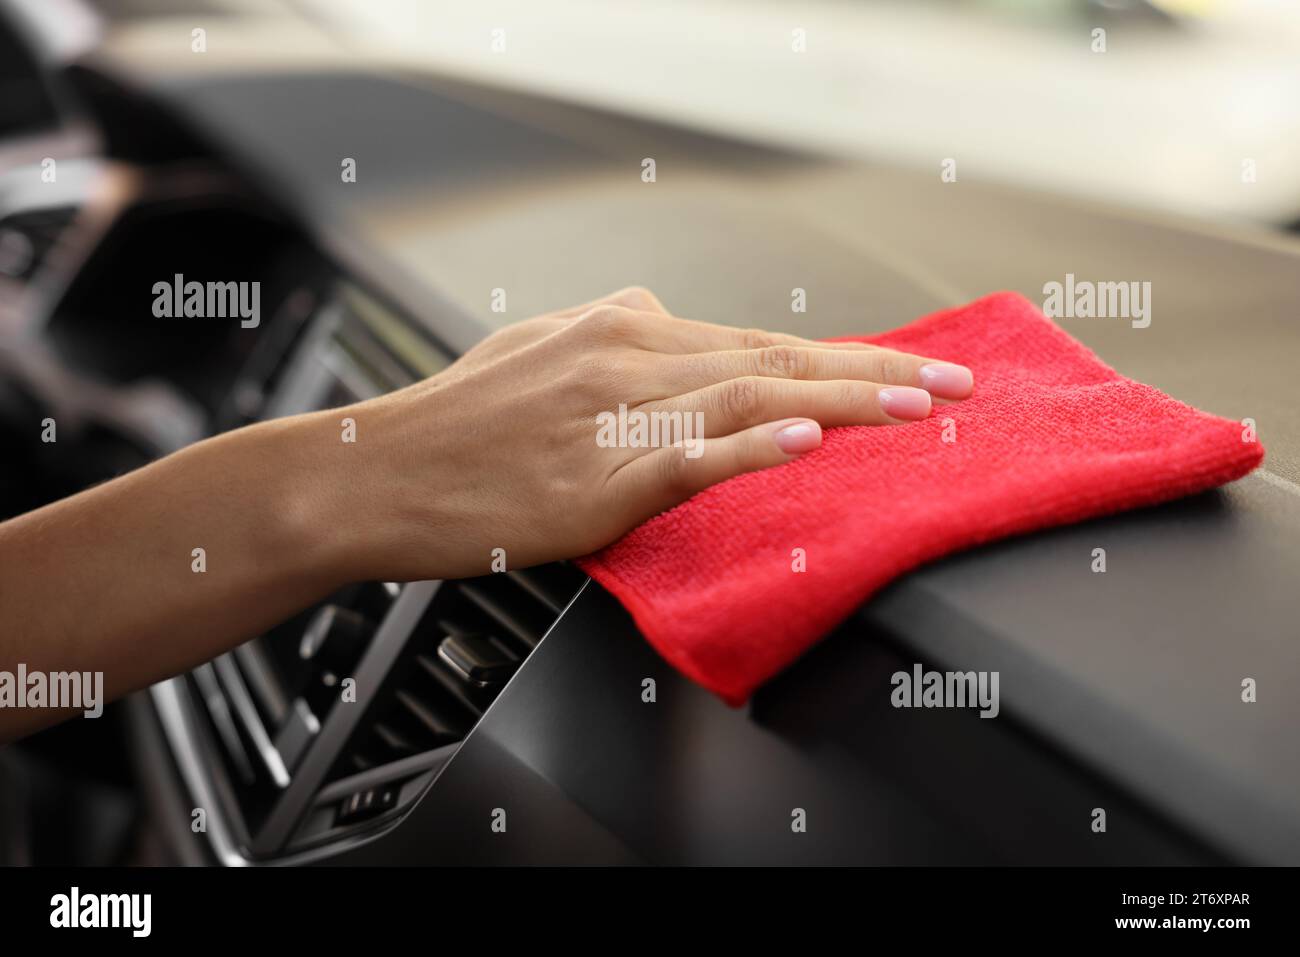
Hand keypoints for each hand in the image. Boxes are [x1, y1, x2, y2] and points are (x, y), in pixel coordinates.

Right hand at [327, 288, 973, 581]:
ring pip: (750, 396)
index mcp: (619, 331)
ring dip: (844, 401)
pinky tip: (803, 436)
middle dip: (875, 372)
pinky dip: (750, 445)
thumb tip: (656, 316)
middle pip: (774, 359)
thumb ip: (605, 336)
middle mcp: (628, 357)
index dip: (838, 357)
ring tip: (919, 408)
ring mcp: (613, 414)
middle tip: (952, 386)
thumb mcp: (529, 351)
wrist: (372, 473)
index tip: (903, 367)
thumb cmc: (448, 423)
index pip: (755, 342)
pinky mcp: (593, 475)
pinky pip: (686, 456)